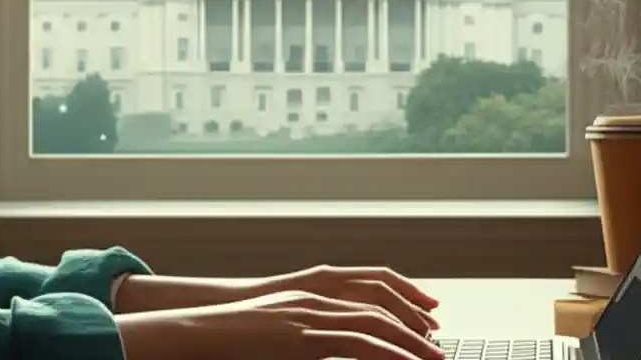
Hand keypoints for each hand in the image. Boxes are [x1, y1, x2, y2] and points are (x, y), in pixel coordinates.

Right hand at [116, 289, 445, 359]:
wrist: (200, 328)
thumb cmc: (234, 334)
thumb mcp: (280, 327)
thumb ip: (309, 331)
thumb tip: (327, 342)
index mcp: (313, 290)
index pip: (371, 287)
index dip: (405, 297)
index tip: (429, 315)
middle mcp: (316, 296)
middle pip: (380, 304)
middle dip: (414, 323)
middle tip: (440, 343)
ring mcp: (310, 313)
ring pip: (374, 323)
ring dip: (409, 341)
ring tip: (434, 357)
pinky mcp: (302, 335)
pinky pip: (355, 343)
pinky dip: (385, 352)